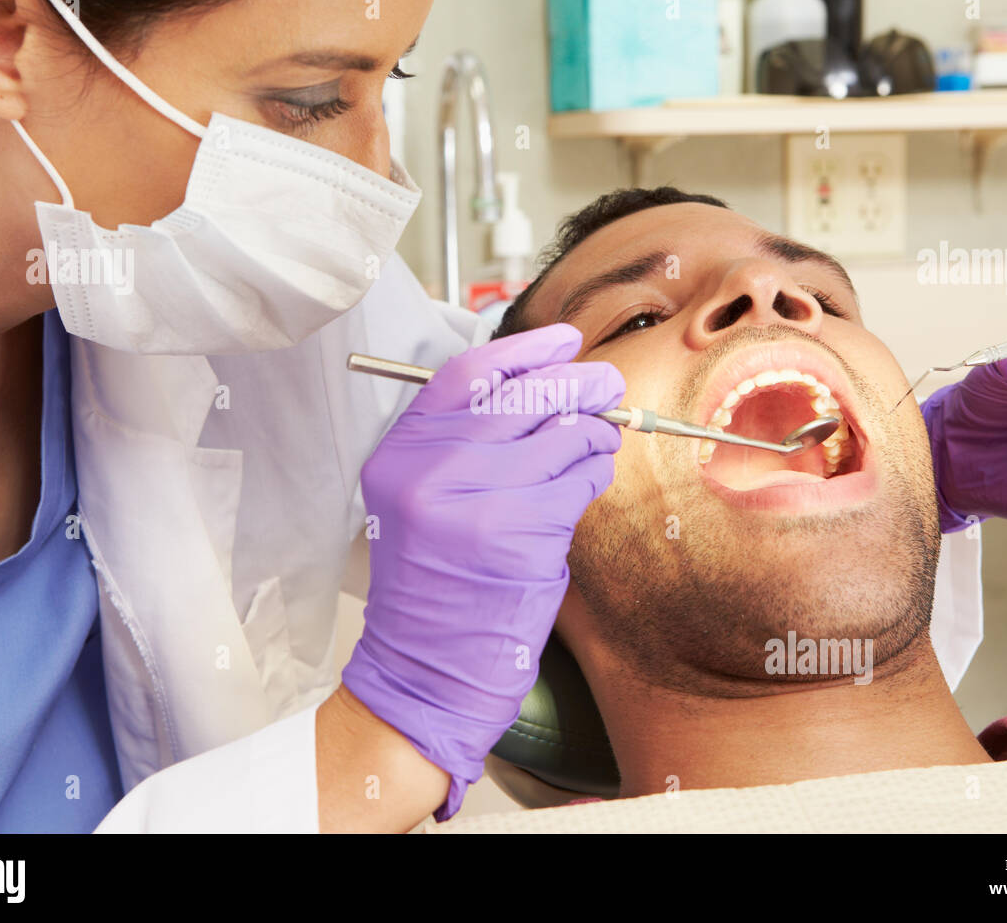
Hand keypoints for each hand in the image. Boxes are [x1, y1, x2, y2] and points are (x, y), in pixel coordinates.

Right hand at [341, 324, 624, 819]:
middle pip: (522, 397)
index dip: (524, 349)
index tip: (563, 340)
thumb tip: (540, 384)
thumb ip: (464, 441)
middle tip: (606, 385)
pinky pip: (575, 487)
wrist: (422, 667)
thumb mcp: (422, 498)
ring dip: (592, 436)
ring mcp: (474, 505)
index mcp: (400, 455)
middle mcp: (430, 472)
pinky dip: (591, 478)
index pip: (467, 375)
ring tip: (597, 444)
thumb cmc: (431, 584)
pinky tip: (588, 483)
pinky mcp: (518, 539)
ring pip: (560, 438)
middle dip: (578, 384)